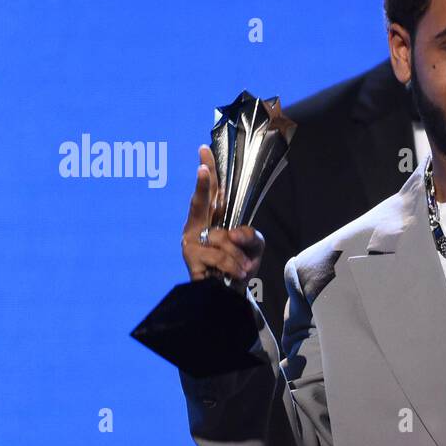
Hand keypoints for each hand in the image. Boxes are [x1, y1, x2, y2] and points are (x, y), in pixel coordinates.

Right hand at [180, 144, 263, 290]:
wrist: (231, 295)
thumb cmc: (240, 265)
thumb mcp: (254, 248)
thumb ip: (250, 235)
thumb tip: (233, 234)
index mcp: (212, 219)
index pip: (212, 192)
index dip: (208, 171)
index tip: (204, 151)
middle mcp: (197, 226)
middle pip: (200, 201)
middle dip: (202, 185)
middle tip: (202, 169)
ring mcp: (191, 242)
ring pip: (221, 238)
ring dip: (238, 255)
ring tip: (244, 267)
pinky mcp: (191, 259)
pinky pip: (219, 256)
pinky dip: (234, 265)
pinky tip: (239, 273)